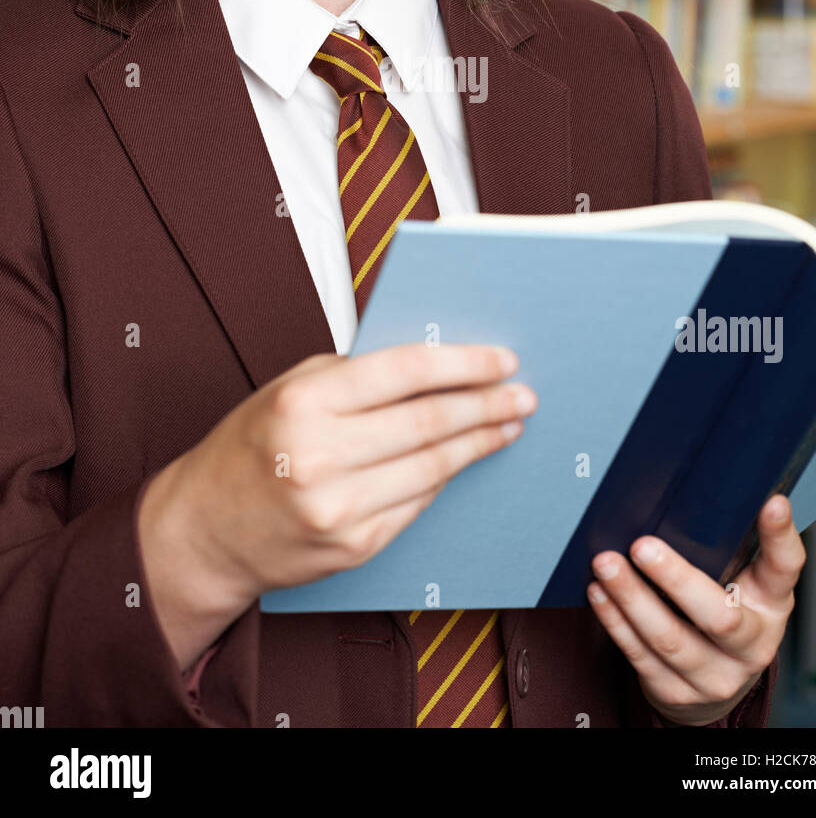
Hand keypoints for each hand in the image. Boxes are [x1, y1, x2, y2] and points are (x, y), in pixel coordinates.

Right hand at [139, 342, 536, 669]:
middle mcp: (320, 456)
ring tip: (507, 424)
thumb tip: (436, 365)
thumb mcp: (290, 389)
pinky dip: (444, 478)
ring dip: (479, 443)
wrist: (204, 531)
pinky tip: (464, 459)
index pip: (405, 372)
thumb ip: (355, 375)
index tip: (503, 358)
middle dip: (485, 404)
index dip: (463, 363)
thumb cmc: (250, 447)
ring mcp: (338, 508)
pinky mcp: (353, 546)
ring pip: (432, 467)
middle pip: (428, 422)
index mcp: (303, 402)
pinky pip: (416, 503)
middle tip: (522, 394)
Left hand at [585, 494, 804, 725]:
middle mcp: (752, 646)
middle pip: (720, 617)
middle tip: (642, 545)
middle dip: (676, 579)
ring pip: (670, 639)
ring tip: (606, 564)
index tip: (771, 502)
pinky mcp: (676, 692)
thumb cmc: (728, 610)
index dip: (780, 536)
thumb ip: (733, 542)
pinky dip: (615, 622)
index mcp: (772, 604)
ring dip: (632, 599)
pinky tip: (599, 594)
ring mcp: (714, 675)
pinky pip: (640, 656)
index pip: (785, 568)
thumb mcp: (745, 579)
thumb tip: (703, 486)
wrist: (715, 680)